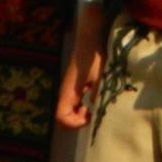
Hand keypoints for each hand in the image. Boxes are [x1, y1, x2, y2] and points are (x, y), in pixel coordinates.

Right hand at [55, 5, 104, 127]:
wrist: (90, 37)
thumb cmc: (93, 57)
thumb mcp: (100, 77)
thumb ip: (99, 95)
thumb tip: (98, 109)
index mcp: (68, 93)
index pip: (61, 117)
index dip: (73, 123)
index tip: (89, 116)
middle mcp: (65, 93)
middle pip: (64, 117)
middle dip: (77, 120)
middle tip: (93, 114)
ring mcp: (69, 89)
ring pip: (69, 110)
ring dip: (80, 113)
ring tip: (95, 107)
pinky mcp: (75, 85)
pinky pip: (75, 102)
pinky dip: (83, 105)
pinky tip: (95, 97)